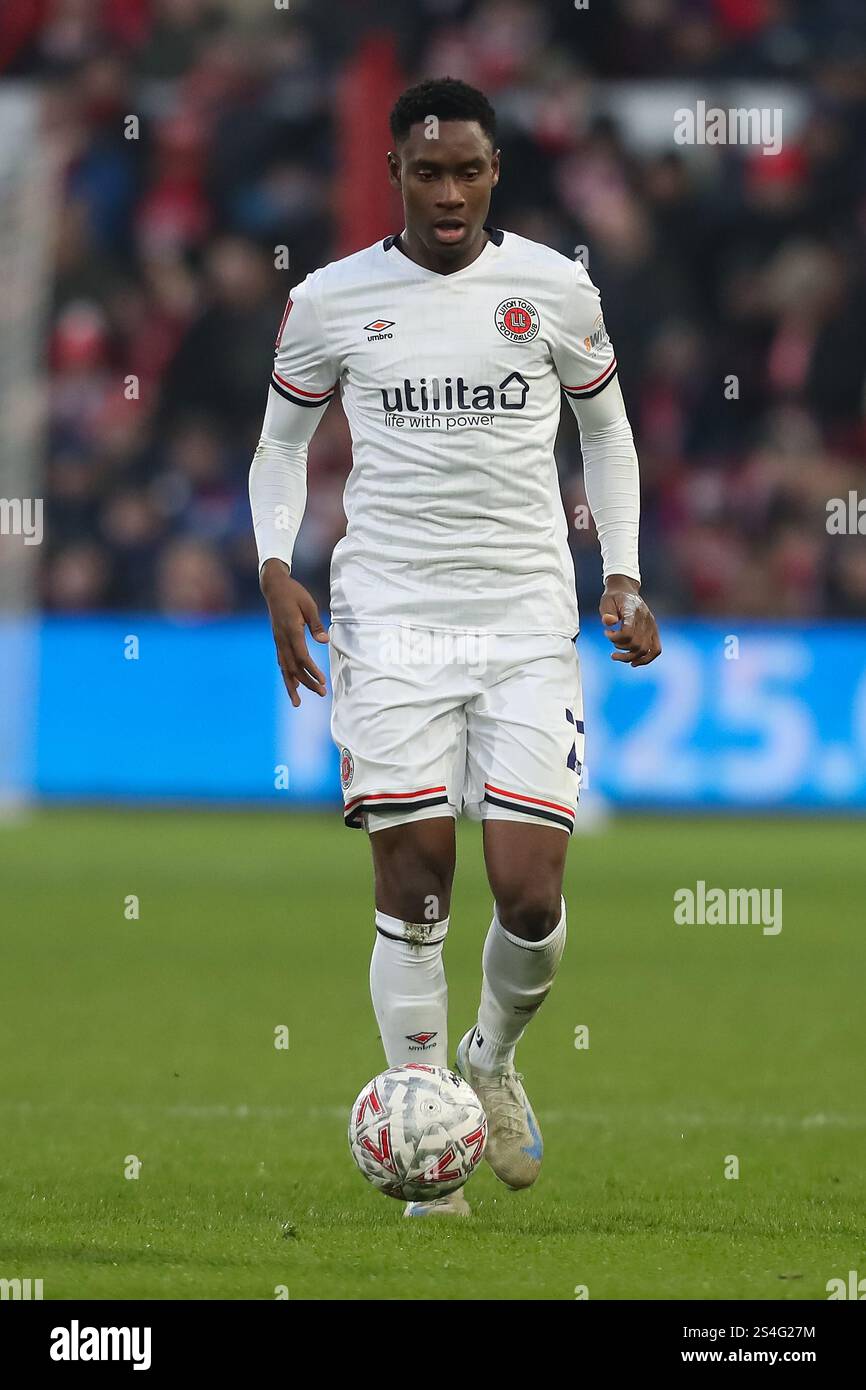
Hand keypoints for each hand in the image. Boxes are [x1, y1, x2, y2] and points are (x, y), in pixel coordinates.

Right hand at [260, 559, 328, 706]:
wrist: (274, 587)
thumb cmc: (294, 593)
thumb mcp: (309, 605)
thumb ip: (316, 624)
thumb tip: (324, 641)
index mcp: (291, 630)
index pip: (302, 656)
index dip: (312, 671)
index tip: (322, 681)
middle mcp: (282, 639)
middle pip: (293, 667)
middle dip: (306, 682)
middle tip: (321, 693)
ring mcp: (278, 641)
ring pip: (284, 668)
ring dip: (292, 686)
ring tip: (297, 703)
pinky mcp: (277, 641)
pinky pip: (281, 662)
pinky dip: (286, 676)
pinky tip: (292, 685)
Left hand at [599, 576, 660, 666]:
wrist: (625, 591)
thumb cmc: (614, 598)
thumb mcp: (606, 601)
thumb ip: (607, 612)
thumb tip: (609, 622)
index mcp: (633, 611)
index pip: (628, 633)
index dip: (615, 638)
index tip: (607, 632)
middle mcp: (645, 620)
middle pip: (636, 644)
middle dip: (620, 647)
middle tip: (611, 640)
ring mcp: (651, 626)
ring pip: (646, 650)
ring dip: (629, 657)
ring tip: (616, 656)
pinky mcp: (654, 631)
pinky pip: (656, 649)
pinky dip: (645, 659)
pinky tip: (633, 663)